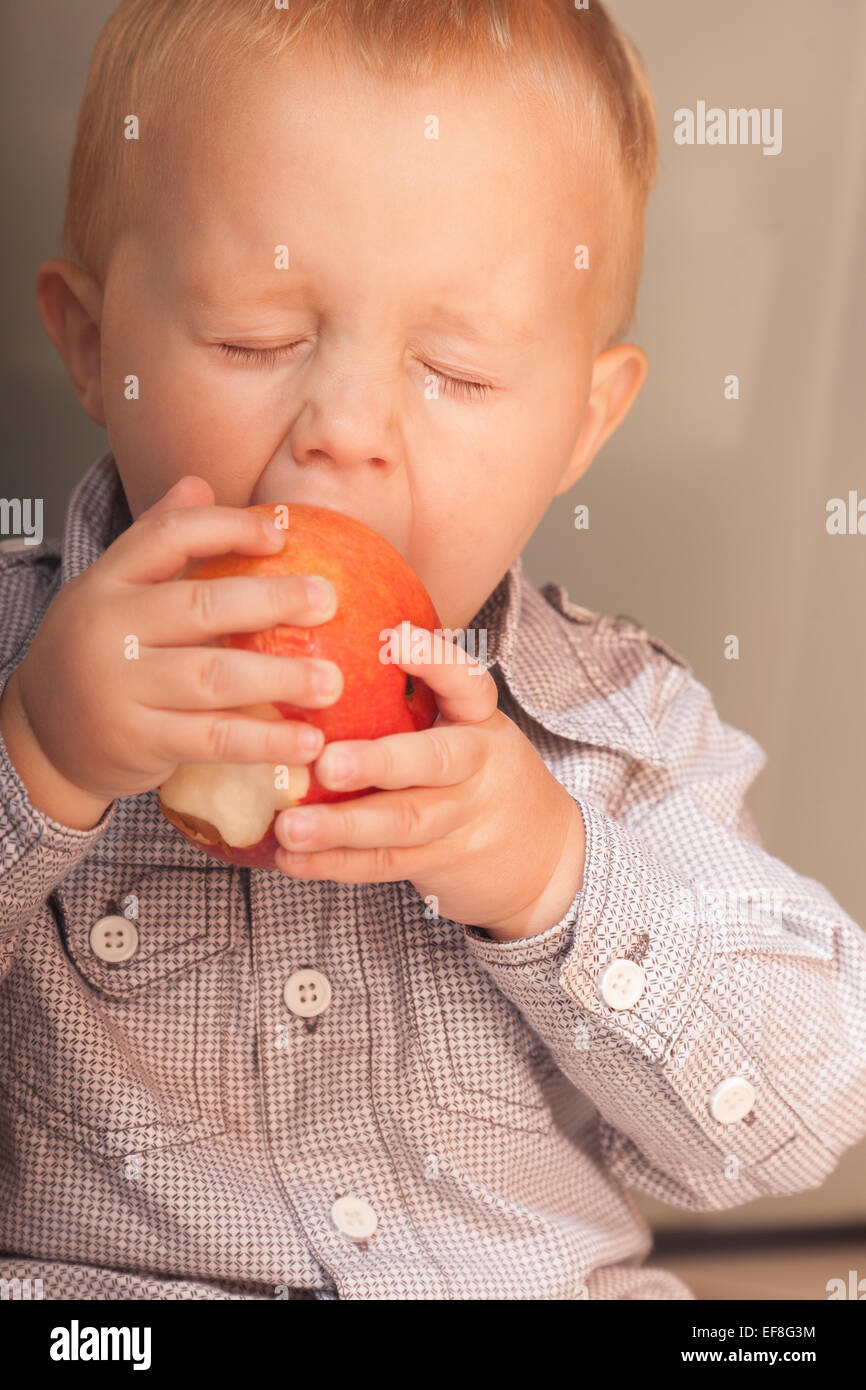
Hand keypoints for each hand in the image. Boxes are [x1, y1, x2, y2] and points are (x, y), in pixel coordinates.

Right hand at [2, 475, 345, 817]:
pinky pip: (213, 738)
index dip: (228, 528)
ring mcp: (122, 686)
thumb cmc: (99, 656)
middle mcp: (111, 629)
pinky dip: (266, 741)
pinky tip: (309, 739)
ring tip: (332, 680)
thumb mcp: (114, 593)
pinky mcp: (139, 739)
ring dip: (281, 677)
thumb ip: (159, 545)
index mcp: (108, 581)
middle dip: (272, 601)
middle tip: (329, 600)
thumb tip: (200, 485)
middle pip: (200, 605)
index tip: (283, 535)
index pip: (168, 536)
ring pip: (213, 676)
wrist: (44, 737)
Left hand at [274, 623, 585, 940]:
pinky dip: (335, 864)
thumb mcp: (469, 730)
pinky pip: (384, 864)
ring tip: (290, 826)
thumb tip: (324, 659)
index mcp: (479, 722)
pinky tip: (293, 859)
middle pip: (432, 763)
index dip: (434, 662)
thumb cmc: (481, 774)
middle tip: (326, 763)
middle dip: (378, 763)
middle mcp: (475, 767)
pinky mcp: (438, 863)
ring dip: (342, 826)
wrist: (547, 858)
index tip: (394, 640)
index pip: (467, 685)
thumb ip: (416, 700)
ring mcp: (459, 820)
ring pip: (402, 822)